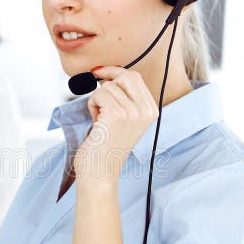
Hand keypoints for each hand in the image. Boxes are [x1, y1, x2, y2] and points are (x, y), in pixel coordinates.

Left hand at [73, 66, 157, 182]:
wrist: (100, 172)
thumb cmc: (106, 146)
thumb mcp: (124, 119)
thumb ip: (124, 98)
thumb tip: (107, 72)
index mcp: (151, 111)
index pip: (135, 77)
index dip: (115, 72)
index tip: (100, 73)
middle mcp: (146, 110)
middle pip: (126, 75)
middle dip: (107, 79)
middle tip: (97, 95)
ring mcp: (133, 112)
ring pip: (108, 86)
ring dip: (97, 100)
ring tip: (100, 120)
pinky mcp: (117, 114)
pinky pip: (98, 95)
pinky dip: (92, 106)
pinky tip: (96, 122)